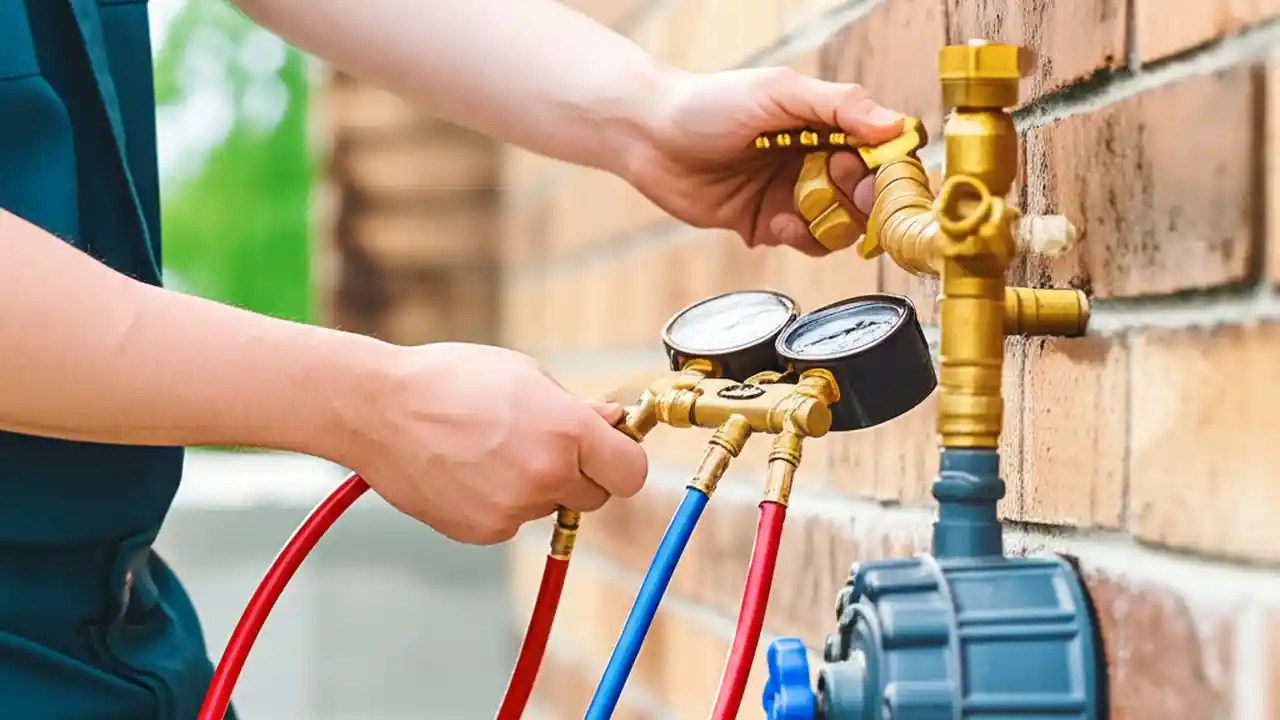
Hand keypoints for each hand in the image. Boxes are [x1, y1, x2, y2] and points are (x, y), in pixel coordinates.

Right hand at [341, 342, 647, 544]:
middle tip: (543, 445)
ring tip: (489, 448)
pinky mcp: (484, 530)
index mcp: (566, 432)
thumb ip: (575, 408)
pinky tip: (468, 470)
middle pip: (595, 497)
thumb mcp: (524, 375)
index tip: (613, 455)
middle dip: (580, 475)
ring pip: (549, 506)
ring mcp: (515, 509)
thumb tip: (613, 423)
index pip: (631, 473)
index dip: (623, 463)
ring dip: (534, 485)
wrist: (378, 410)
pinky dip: (500, 501)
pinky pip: (512, 520)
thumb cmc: (450, 380)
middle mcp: (546, 475)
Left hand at [621, 67, 906, 255]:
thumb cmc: (710, 103)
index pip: (880, 152)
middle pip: (867, 196)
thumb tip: (896, 127)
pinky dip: (801, 238)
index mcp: (825, 124)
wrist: (650, 136)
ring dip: (832, 223)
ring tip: (804, 207)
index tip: (885, 179)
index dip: (890, 170)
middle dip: (862, 199)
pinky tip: (778, 222)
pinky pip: (804, 244)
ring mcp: (791, 194)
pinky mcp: (766, 224)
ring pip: (840, 226)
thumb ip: (840, 105)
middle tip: (840, 187)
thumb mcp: (779, 92)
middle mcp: (814, 160)